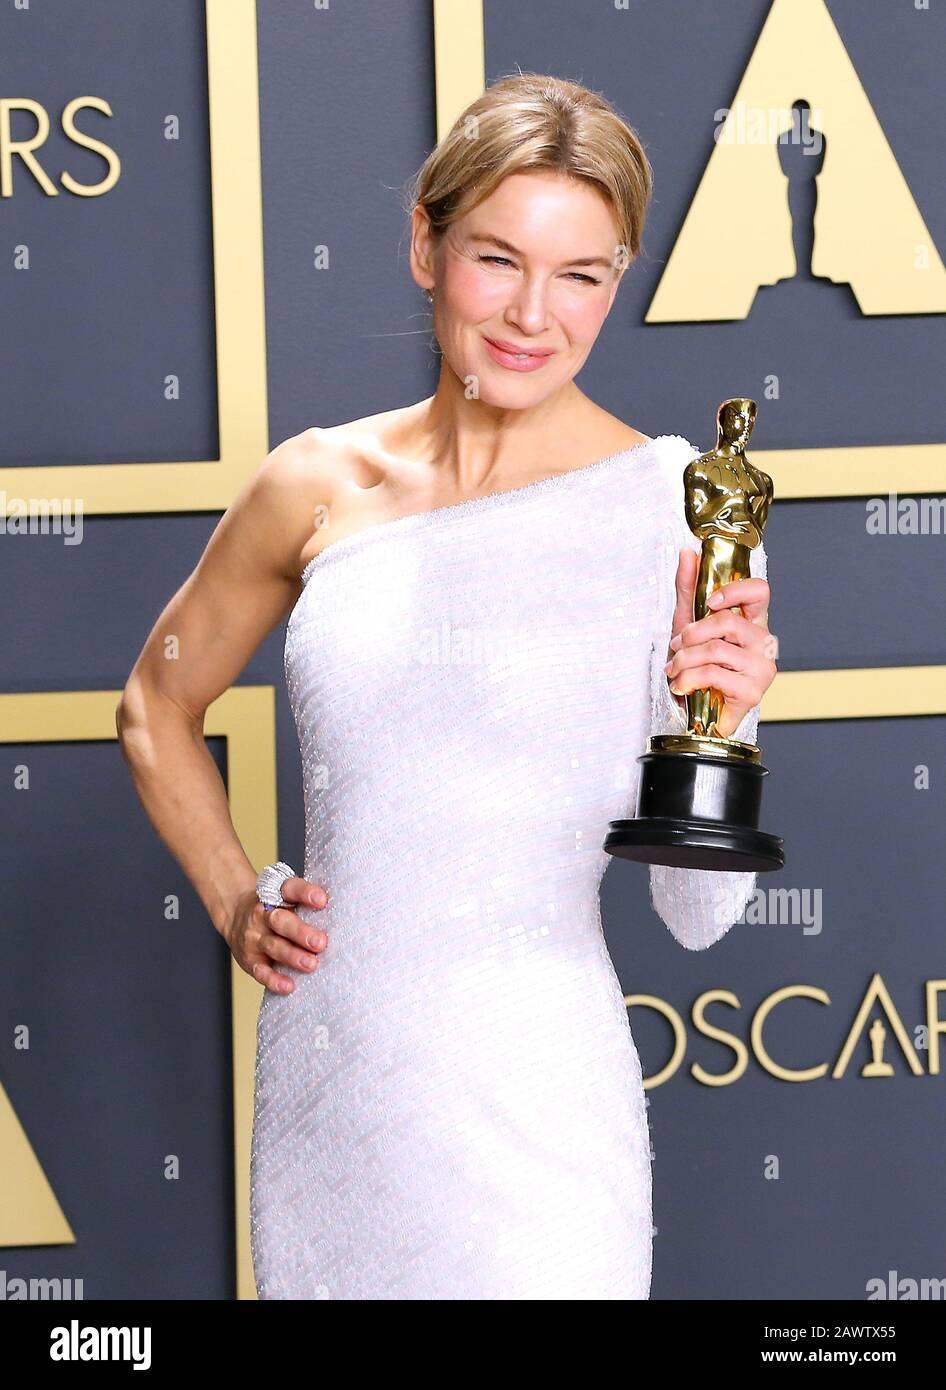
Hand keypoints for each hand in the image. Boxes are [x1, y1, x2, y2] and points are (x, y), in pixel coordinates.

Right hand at [225, 876, 329, 994]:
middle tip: (321, 942)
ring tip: (312, 964)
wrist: (235, 914)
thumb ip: (308, 904)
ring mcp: (254, 937)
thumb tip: (345, 915)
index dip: (306, 893)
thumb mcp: (286, 897)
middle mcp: (263, 914)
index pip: (290, 889)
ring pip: (273, 946)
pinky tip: (289, 985)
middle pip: (280, 921)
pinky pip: (261, 971)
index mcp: (275, 894)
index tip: (322, 900)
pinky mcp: (249, 959)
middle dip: (300, 932)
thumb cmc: (275, 908)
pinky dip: (274, 980)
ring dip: (293, 956)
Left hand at [663, 547, 776, 739]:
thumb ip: (688, 588)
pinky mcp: (753, 693)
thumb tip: (687, 552)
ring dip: (683, 660)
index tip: (709, 601)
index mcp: (753, 621)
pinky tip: (682, 686)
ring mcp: (762, 668)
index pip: (760, 591)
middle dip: (690, 634)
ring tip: (674, 670)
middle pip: (727, 621)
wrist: (698, 712)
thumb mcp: (687, 623)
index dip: (734, 590)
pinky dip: (688, 679)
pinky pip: (714, 674)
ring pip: (715, 649)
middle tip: (675, 646)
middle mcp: (763, 642)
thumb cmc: (698, 665)